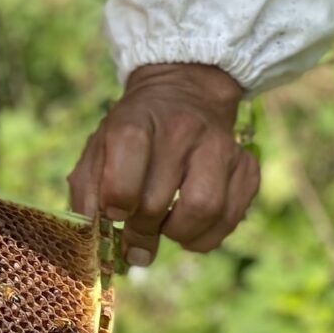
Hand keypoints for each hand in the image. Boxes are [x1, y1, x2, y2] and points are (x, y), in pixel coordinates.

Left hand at [68, 62, 258, 264]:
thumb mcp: (99, 148)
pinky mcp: (247, 165)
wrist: (185, 94)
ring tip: (166, 229)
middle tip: (136, 235)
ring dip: (179, 234)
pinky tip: (191, 226)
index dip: (118, 199)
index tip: (115, 213)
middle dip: (143, 229)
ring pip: (204, 209)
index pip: (126, 167)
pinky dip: (208, 235)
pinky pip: (232, 216)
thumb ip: (87, 191)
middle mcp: (182, 130)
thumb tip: (93, 238)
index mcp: (136, 121)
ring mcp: (220, 146)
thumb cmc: (133, 132)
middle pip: (159, 201)